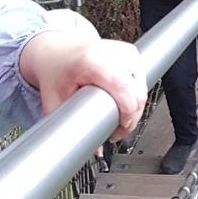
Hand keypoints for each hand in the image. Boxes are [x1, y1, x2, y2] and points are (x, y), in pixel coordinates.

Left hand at [19, 33, 146, 140]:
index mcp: (90, 62)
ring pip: (142, 83)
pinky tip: (124, 100)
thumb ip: (70, 127)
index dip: (128, 111)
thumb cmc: (55, 72)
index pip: (122, 86)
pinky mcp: (130, 50)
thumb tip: (94, 150)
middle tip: (117, 131)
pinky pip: (142, 76)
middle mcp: (111, 51)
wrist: (57, 51)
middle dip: (132, 115)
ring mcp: (122, 49)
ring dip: (136, 105)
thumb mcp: (55, 101)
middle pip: (137, 88)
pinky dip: (136, 92)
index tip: (120, 129)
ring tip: (119, 117)